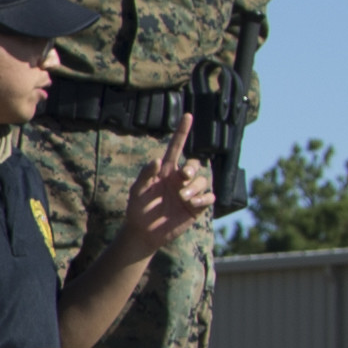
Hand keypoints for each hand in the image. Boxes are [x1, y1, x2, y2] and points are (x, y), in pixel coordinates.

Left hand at [118, 112, 214, 251]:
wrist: (144, 231)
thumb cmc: (139, 208)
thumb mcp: (138, 190)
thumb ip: (146, 174)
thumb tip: (156, 159)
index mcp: (166, 170)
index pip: (176, 147)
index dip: (182, 131)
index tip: (188, 115)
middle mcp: (180, 178)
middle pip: (195, 164)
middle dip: (192, 168)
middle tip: (183, 177)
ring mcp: (190, 191)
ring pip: (203, 180)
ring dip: (195, 186)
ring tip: (182, 197)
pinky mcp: (197, 206)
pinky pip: (209, 196)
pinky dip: (203, 198)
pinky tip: (191, 203)